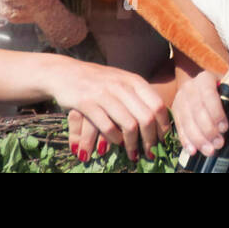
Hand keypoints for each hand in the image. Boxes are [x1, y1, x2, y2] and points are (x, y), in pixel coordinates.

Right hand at [46, 58, 169, 161]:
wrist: (66, 72)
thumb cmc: (98, 80)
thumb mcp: (122, 81)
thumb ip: (138, 95)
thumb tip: (159, 118)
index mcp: (134, 80)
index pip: (158, 104)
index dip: (163, 125)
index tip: (163, 139)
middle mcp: (122, 86)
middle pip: (146, 117)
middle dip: (150, 139)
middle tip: (150, 152)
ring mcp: (104, 94)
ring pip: (129, 125)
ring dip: (133, 144)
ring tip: (133, 155)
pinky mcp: (86, 103)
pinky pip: (107, 126)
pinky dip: (114, 139)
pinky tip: (116, 144)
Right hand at [171, 69, 228, 159]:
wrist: (211, 87)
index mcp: (206, 78)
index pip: (208, 94)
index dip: (215, 112)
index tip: (225, 128)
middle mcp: (190, 86)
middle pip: (196, 109)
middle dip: (208, 130)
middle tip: (219, 144)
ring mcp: (180, 98)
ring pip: (186, 120)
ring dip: (198, 138)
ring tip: (210, 150)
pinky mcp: (175, 111)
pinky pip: (179, 127)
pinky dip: (185, 140)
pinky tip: (193, 150)